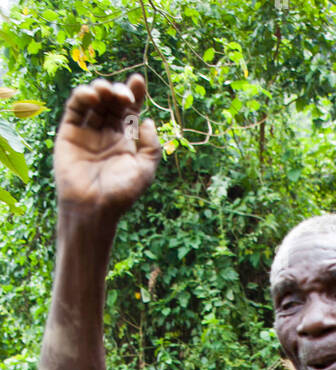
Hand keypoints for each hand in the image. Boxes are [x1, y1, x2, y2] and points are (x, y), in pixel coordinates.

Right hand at [54, 74, 160, 214]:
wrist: (93, 208)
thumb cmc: (121, 194)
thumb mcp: (144, 171)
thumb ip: (151, 147)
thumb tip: (149, 121)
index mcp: (125, 140)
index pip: (130, 110)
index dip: (135, 93)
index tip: (139, 81)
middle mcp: (106, 133)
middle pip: (113, 102)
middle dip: (119, 92)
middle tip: (125, 95)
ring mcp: (87, 131)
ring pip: (94, 101)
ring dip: (101, 90)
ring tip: (107, 93)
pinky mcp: (69, 132)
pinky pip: (75, 108)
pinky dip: (82, 96)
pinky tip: (93, 97)